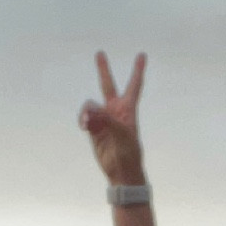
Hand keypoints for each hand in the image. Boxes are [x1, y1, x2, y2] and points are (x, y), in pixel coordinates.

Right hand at [79, 51, 147, 185]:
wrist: (121, 172)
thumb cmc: (128, 152)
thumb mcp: (121, 134)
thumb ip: (104, 119)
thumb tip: (88, 109)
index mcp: (128, 109)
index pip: (134, 85)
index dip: (138, 70)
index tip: (142, 55)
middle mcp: (115, 111)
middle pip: (108, 85)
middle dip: (103, 70)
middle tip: (99, 53)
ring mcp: (103, 119)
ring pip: (91, 106)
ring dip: (88, 112)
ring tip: (87, 124)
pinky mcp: (94, 129)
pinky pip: (85, 118)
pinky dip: (83, 120)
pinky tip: (84, 126)